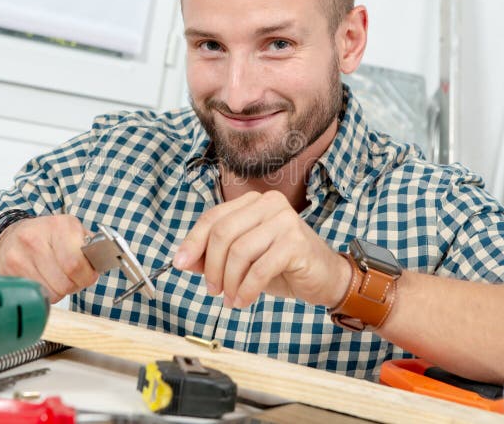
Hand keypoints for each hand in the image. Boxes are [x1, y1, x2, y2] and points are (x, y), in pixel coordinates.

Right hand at [0, 214, 97, 301]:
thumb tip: (105, 261)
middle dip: (74, 285)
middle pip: (65, 283)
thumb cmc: (48, 236)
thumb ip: (91, 246)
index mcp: (60, 225)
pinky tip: (42, 279)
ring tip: (55, 277)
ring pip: (51, 293)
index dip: (87, 276)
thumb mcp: (72, 231)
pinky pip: (35, 296)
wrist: (10, 237)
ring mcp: (18, 256)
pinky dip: (43, 294)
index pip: (77, 264)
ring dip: (59, 291)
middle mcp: (35, 239)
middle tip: (71, 277)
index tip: (88, 275)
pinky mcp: (8, 273)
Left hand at [173, 191, 350, 307]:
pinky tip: (243, 301)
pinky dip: (246, 289)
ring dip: (229, 281)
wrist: (325, 278)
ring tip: (230, 298)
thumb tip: (184, 261)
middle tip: (213, 290)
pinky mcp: (295, 243)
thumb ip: (214, 256)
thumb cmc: (282, 266)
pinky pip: (259, 269)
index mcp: (253, 202)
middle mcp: (269, 204)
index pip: (213, 217)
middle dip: (212, 267)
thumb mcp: (243, 261)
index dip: (193, 242)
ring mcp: (284, 221)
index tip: (179, 264)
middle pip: (223, 233)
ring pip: (239, 251)